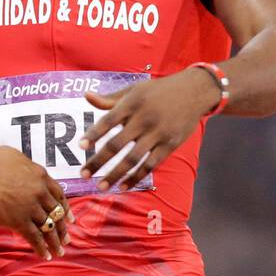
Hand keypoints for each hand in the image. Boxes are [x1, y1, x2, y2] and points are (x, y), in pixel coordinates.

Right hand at [0, 146, 71, 259]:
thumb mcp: (15, 156)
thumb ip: (27, 167)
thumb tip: (26, 171)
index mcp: (41, 177)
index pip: (59, 195)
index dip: (65, 209)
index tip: (69, 218)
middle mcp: (41, 193)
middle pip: (57, 213)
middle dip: (63, 228)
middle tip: (67, 239)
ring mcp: (31, 208)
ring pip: (49, 228)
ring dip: (55, 241)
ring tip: (59, 251)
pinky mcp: (20, 221)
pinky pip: (34, 237)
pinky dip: (41, 248)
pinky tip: (45, 255)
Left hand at [80, 69, 221, 189]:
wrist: (195, 91)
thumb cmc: (158, 90)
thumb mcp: (134, 89)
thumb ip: (110, 99)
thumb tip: (86, 96)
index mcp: (132, 103)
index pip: (108, 121)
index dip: (94, 134)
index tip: (80, 146)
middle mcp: (144, 119)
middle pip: (117, 144)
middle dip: (98, 161)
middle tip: (83, 174)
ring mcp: (158, 134)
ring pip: (133, 158)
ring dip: (115, 174)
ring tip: (100, 186)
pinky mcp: (170, 145)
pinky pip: (150, 164)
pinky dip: (136, 177)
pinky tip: (123, 186)